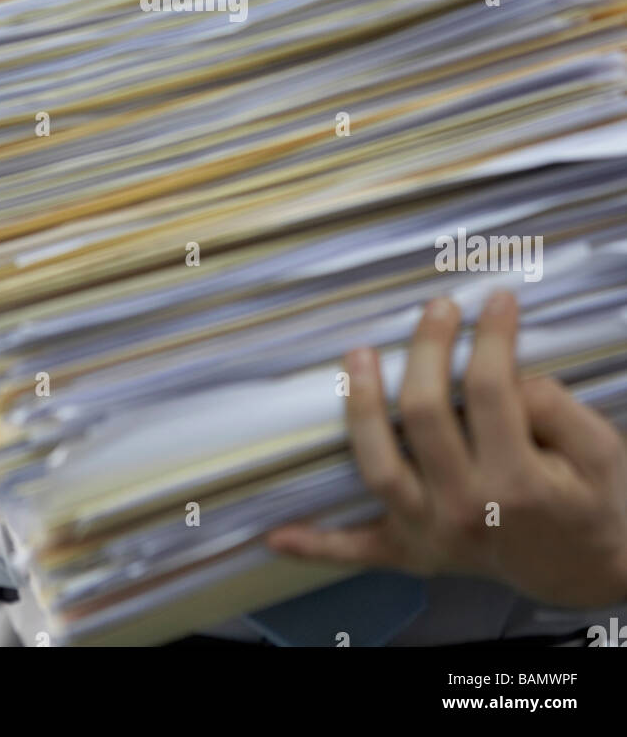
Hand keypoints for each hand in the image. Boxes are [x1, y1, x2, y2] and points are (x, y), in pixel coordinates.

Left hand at [267, 291, 626, 608]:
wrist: (587, 569)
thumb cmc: (589, 499)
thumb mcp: (598, 450)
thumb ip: (554, 410)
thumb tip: (506, 375)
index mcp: (517, 484)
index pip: (490, 389)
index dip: (491, 336)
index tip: (494, 300)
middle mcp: (465, 510)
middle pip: (425, 415)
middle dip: (426, 349)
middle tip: (436, 307)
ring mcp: (430, 534)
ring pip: (378, 467)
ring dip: (361, 410)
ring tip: (358, 354)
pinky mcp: (410, 552)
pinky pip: (355, 551)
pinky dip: (316, 546)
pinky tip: (275, 534)